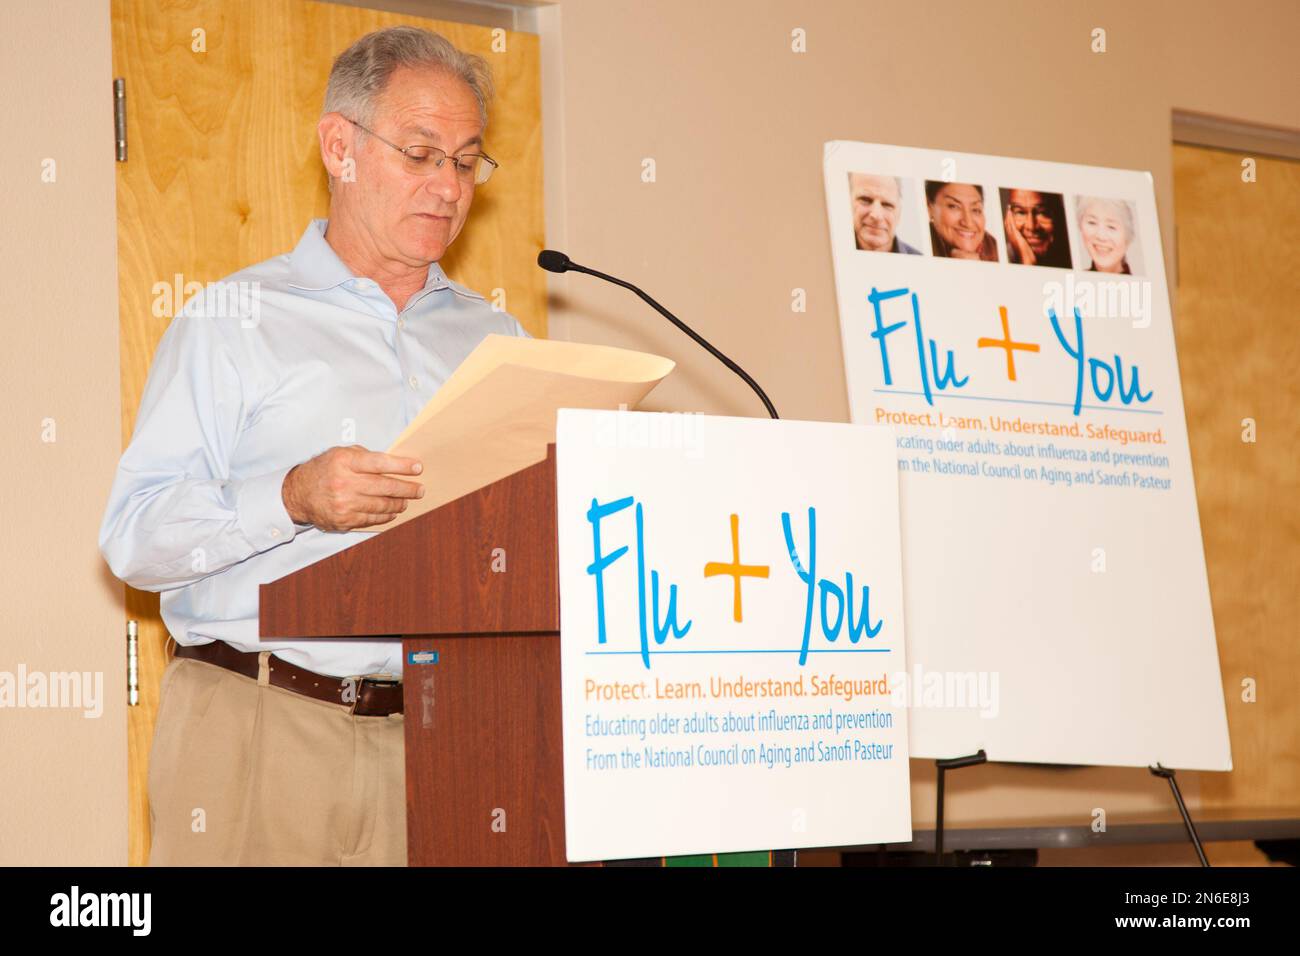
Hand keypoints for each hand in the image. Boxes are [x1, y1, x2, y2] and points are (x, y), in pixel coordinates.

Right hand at [281, 445, 423, 531]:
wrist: (298, 494)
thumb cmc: (324, 470)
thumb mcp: (340, 454)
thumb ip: (364, 457)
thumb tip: (394, 463)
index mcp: (344, 462)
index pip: (380, 463)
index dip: (402, 466)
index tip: (418, 468)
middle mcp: (344, 483)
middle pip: (385, 487)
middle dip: (407, 489)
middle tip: (420, 489)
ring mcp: (344, 504)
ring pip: (382, 505)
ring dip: (399, 503)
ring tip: (407, 500)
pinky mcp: (344, 520)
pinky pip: (372, 519)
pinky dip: (386, 515)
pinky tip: (392, 511)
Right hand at [1004, 206, 1035, 264]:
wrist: (1027, 260)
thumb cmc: (1027, 254)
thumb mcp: (1026, 243)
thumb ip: (1024, 237)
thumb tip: (1024, 230)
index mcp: (1014, 240)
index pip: (1010, 228)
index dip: (1009, 221)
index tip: (1010, 214)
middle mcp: (1011, 238)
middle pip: (1007, 225)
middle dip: (1008, 217)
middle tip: (1008, 209)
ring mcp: (1012, 237)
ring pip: (1008, 225)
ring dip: (1008, 216)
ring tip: (1008, 209)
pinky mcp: (1015, 237)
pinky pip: (1011, 226)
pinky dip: (1010, 219)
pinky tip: (1010, 214)